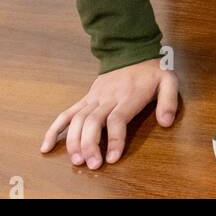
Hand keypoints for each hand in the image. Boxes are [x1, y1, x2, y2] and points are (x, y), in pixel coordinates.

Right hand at [40, 59, 178, 169]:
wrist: (132, 51)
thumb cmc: (152, 72)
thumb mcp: (169, 81)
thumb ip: (169, 101)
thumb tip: (167, 122)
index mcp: (129, 95)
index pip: (117, 118)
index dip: (114, 139)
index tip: (112, 158)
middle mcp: (108, 97)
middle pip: (93, 122)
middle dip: (90, 145)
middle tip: (92, 164)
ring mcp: (94, 97)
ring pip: (78, 119)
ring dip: (74, 141)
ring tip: (76, 161)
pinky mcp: (86, 98)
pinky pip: (67, 113)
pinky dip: (54, 130)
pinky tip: (46, 147)